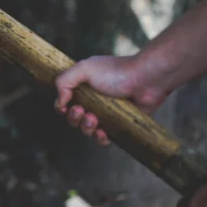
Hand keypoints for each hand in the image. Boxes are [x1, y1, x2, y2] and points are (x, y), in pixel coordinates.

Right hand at [54, 55, 168, 144]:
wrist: (146, 80)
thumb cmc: (116, 72)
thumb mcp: (85, 68)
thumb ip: (64, 81)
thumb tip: (59, 102)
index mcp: (84, 86)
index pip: (65, 101)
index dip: (62, 107)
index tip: (67, 105)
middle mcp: (94, 100)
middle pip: (74, 118)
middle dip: (74, 118)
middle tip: (82, 111)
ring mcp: (106, 113)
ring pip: (87, 129)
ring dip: (86, 127)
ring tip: (94, 119)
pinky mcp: (118, 124)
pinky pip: (104, 138)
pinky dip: (100, 138)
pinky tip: (103, 133)